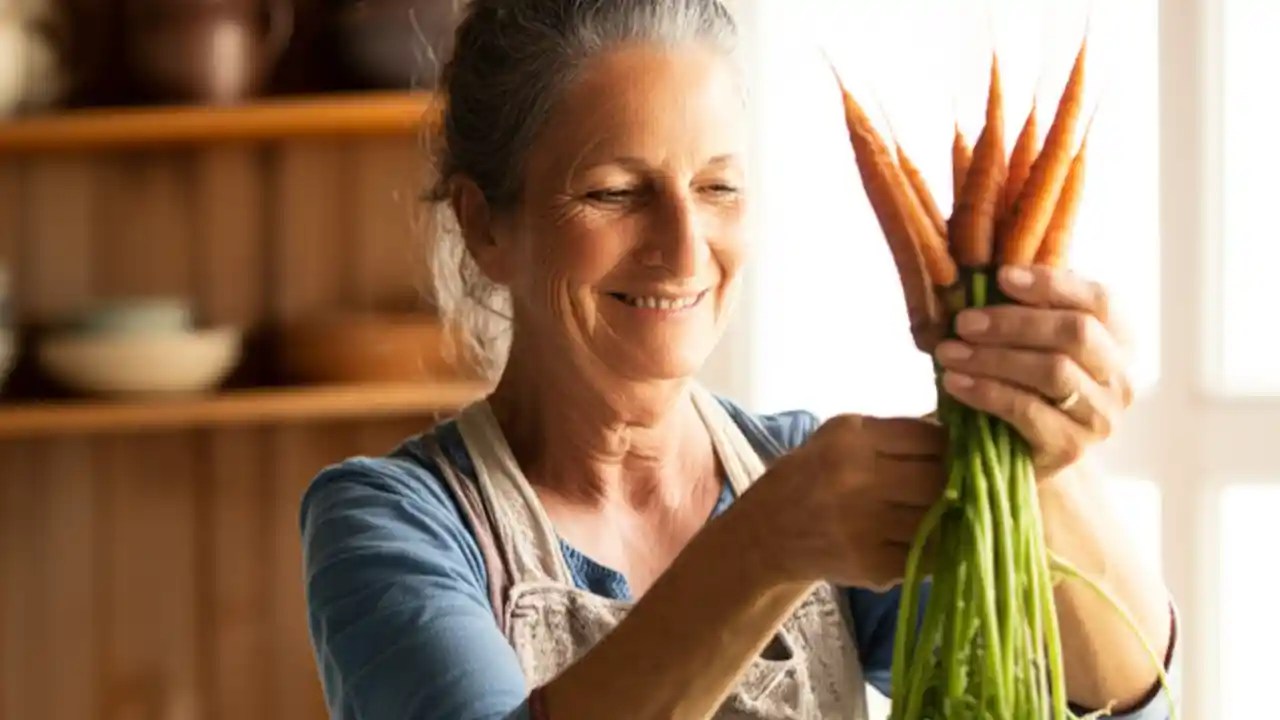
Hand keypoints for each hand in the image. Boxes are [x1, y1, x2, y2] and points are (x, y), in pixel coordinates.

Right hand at [741, 414, 945, 590]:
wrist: (765, 534)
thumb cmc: (811, 477)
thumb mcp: (841, 438)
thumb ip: (896, 433)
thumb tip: (962, 429)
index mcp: (850, 438)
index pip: (928, 437)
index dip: (953, 446)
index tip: (961, 453)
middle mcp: (855, 478)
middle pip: (938, 478)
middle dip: (956, 484)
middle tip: (962, 487)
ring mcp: (862, 525)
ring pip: (937, 520)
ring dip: (950, 519)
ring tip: (950, 513)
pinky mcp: (869, 564)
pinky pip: (925, 555)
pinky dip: (935, 549)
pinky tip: (929, 541)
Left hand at [932, 265, 1133, 476]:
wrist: (1026, 451)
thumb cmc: (1026, 384)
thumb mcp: (1032, 341)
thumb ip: (1026, 309)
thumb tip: (988, 274)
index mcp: (1119, 339)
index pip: (1099, 301)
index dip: (1052, 285)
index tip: (1001, 277)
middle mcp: (1120, 376)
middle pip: (1075, 334)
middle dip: (1013, 323)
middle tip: (963, 321)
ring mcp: (1101, 415)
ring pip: (1052, 372)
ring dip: (992, 358)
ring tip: (949, 352)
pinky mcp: (1072, 447)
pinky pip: (1028, 412)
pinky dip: (986, 392)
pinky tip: (955, 382)